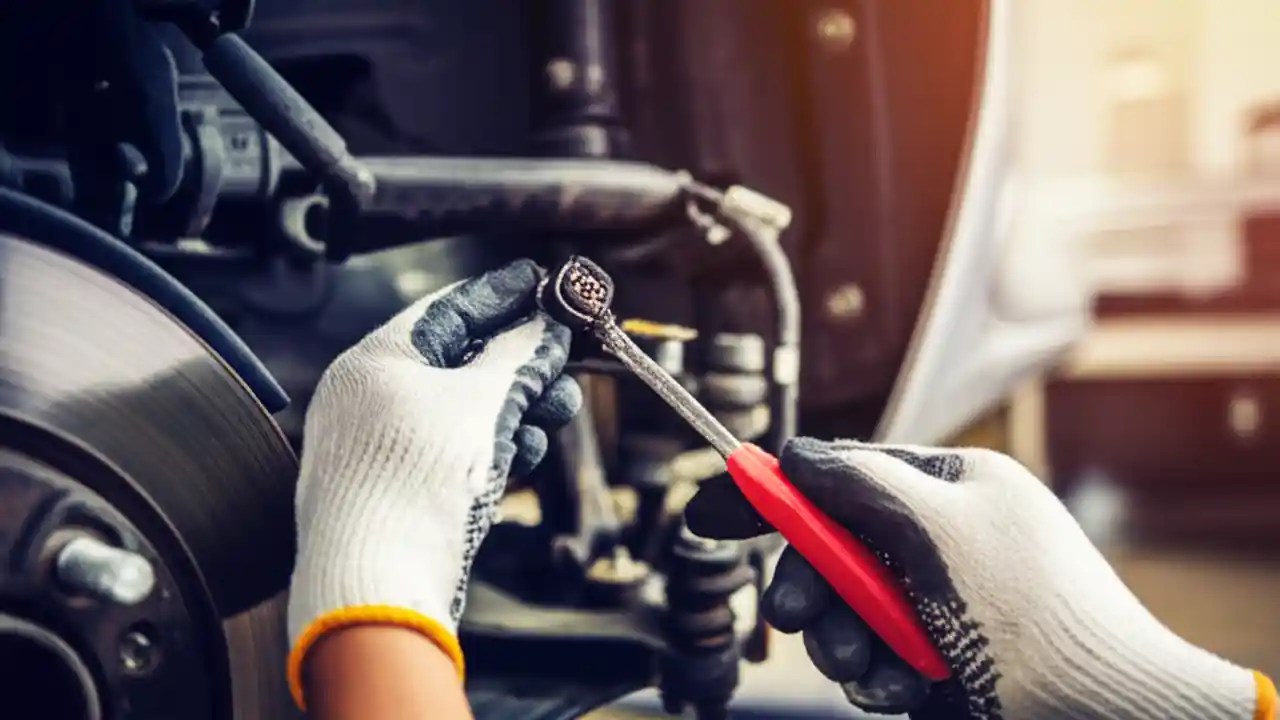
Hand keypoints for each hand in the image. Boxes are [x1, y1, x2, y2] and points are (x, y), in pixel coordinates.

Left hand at [285, 259, 580, 707]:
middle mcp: (372, 398)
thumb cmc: (415, 485)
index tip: (543, 280)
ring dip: (519, 405)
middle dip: (522, 360)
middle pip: (461, 360)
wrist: (376, 590)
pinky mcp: (404, 491)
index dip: (502, 293)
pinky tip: (529, 449)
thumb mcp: (481, 402)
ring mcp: (385, 447)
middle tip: (569, 349)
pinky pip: (458, 452)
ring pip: (465, 411)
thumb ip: (519, 355)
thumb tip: (545, 324)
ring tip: (563, 405)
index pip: (447, 308)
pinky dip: (498, 444)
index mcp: (375, 361)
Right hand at [687, 438, 1269, 718]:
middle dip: (813, 586)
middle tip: (791, 616)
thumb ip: (856, 483)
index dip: (775, 492)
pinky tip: (908, 690)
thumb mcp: (936, 528)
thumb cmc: (1032, 615)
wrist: (1102, 716)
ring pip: (848, 610)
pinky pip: (877, 657)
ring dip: (845, 640)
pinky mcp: (940, 659)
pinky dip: (880, 676)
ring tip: (873, 668)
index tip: (709, 514)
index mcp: (952, 487)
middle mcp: (944, 539)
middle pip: (835, 549)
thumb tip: (794, 453)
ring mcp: (942, 601)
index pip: (842, 473)